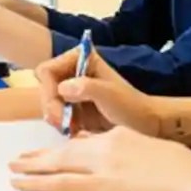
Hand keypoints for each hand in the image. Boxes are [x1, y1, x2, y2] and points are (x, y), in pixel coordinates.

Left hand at [9, 127, 190, 190]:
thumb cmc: (185, 171)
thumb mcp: (152, 150)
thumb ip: (131, 150)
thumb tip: (117, 153)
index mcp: (120, 135)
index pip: (87, 140)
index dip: (68, 146)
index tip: (55, 152)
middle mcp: (106, 144)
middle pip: (65, 149)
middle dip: (41, 154)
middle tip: (21, 157)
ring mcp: (102, 164)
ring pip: (58, 163)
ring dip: (33, 165)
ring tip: (14, 168)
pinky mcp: (102, 185)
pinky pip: (62, 183)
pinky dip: (38, 183)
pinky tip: (21, 183)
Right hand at [36, 49, 160, 135]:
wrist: (146, 125)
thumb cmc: (131, 106)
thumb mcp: (110, 95)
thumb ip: (86, 87)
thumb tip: (62, 88)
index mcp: (81, 59)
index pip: (47, 70)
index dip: (48, 90)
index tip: (60, 110)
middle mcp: (72, 71)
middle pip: (44, 88)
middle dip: (52, 107)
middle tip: (64, 124)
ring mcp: (72, 90)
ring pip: (48, 103)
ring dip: (56, 118)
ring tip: (72, 129)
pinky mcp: (73, 108)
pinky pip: (55, 115)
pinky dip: (61, 125)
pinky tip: (74, 132)